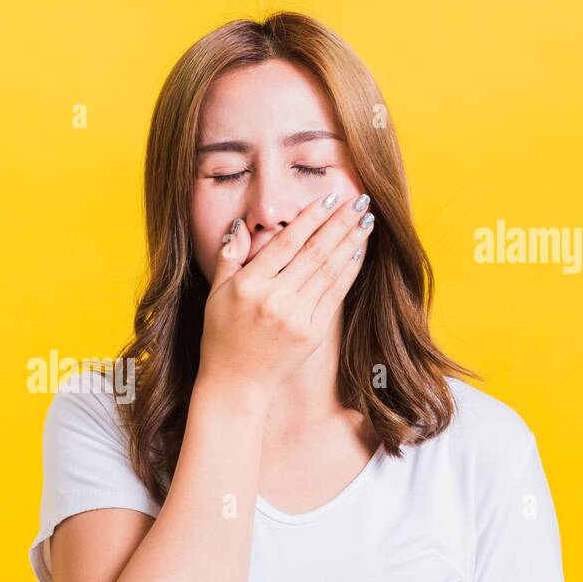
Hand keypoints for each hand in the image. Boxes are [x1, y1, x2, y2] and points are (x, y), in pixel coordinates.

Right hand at [198, 190, 373, 402]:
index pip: (286, 243)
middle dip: (340, 223)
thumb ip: (229, 258)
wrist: (237, 383)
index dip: (310, 218)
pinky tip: (359, 253)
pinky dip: (349, 272)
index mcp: (249, 286)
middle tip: (360, 200)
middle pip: (314, 253)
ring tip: (367, 220)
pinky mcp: (312, 333)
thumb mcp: (216, 294)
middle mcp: (274, 300)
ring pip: (328, 271)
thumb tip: (240, 227)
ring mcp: (296, 318)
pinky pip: (334, 295)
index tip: (329, 198)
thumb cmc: (222, 336)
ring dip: (351, 243)